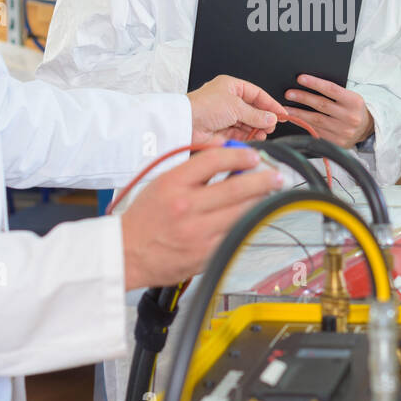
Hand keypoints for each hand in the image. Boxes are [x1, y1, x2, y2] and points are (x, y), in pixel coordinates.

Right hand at [120, 146, 285, 288]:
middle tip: (276, 175)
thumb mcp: (161, 181)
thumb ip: (191, 165)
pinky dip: (248, 224)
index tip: (253, 155)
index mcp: (173, 183)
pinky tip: (255, 216)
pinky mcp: (205, 254)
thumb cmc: (143, 217)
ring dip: (261, 201)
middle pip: (235, 187)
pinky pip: (234, 235)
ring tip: (271, 194)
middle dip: (262, 179)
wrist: (125, 252)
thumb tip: (222, 146)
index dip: (239, 155)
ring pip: (241, 212)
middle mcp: (186, 206)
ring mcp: (197, 232)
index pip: (214, 160)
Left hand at [187, 74, 285, 143]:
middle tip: (273, 125)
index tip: (281, 113)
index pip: (256, 94)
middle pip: (253, 110)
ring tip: (264, 132)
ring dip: (257, 128)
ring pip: (247, 123)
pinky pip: (240, 134)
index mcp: (230, 87)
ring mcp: (225, 116)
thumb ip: (256, 114)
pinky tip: (256, 138)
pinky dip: (249, 136)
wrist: (185, 124)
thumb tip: (271, 118)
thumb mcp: (235, 106)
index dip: (270, 104)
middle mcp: (228, 101)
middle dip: (263, 118)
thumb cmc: (203, 107)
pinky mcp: (222, 131)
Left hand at [283, 74, 373, 148]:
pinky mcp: (338, 142)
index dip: (315, 83)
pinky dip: (305, 125)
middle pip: (321, 105)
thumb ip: (334, 93)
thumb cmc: (353, 109)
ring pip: (317, 120)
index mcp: (354, 101)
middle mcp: (350, 117)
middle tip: (289, 93)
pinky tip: (297, 120)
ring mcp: (344, 131)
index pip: (331, 89)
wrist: (366, 128)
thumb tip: (309, 85)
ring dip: (299, 113)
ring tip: (287, 108)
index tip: (300, 78)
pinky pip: (317, 132)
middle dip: (303, 98)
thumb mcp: (350, 97)